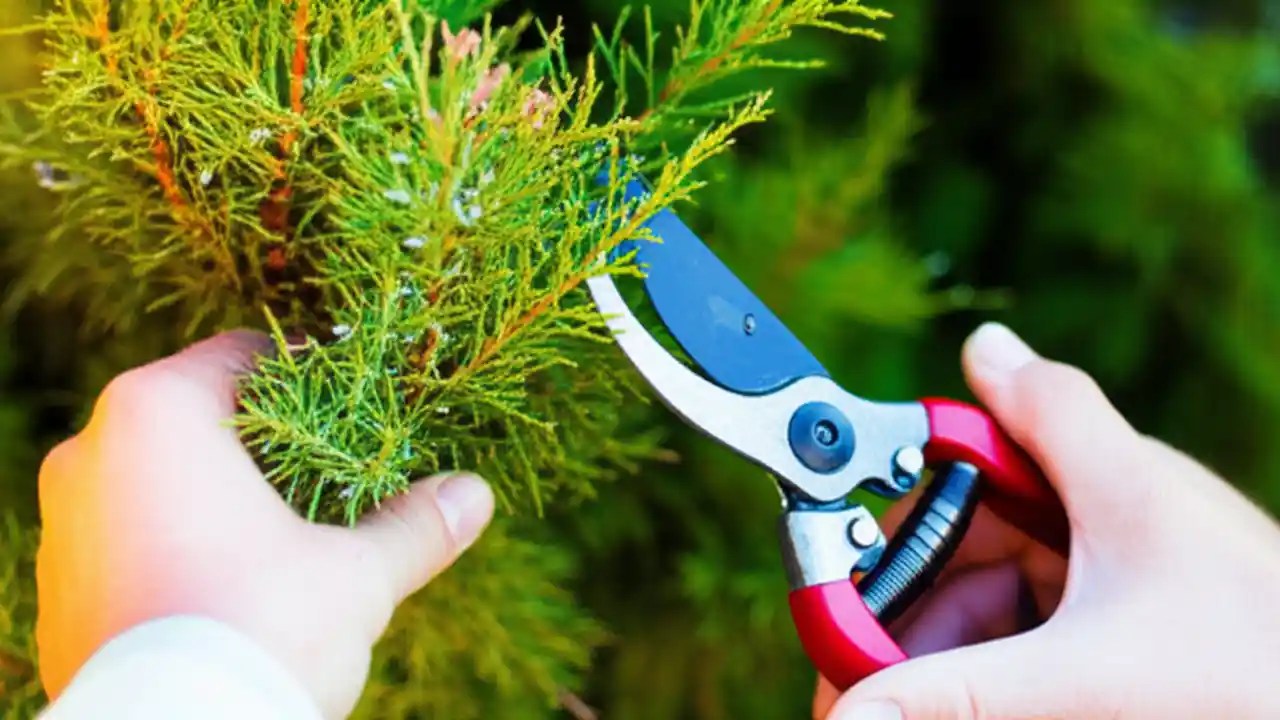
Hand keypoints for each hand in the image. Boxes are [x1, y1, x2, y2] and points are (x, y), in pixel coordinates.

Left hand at [35, 330, 494, 718]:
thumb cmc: (258, 629)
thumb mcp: (355, 574)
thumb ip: (414, 527)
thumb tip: (474, 497)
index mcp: (156, 415)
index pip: (244, 356)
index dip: (313, 375)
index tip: (359, 407)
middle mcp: (91, 453)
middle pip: (202, 420)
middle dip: (272, 446)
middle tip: (337, 475)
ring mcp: (65, 525)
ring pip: (161, 482)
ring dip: (225, 499)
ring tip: (293, 535)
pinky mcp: (60, 590)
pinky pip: (130, 540)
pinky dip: (183, 547)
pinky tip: (239, 585)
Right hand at [815, 322, 1279, 719]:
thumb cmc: (1257, 673)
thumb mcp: (1083, 679)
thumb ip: (955, 688)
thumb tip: (849, 711)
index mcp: (1107, 475)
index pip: (968, 436)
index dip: (898, 483)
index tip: (842, 557)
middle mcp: (1109, 507)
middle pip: (964, 537)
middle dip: (902, 610)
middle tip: (852, 683)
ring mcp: (1123, 568)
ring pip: (993, 596)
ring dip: (940, 655)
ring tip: (899, 707)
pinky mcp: (1132, 621)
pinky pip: (1035, 633)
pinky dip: (996, 673)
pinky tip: (973, 705)